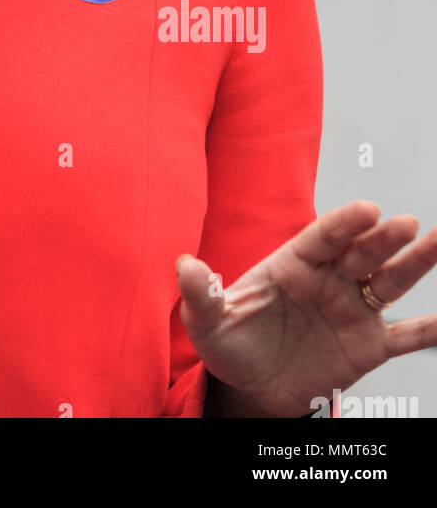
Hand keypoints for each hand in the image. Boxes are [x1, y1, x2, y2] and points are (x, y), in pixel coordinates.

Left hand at [175, 200, 436, 416]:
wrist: (251, 387)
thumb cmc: (228, 343)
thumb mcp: (207, 322)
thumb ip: (201, 293)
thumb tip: (183, 265)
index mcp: (291, 265)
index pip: (320, 238)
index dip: (343, 223)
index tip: (367, 208)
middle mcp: (328, 281)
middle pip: (359, 254)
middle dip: (382, 239)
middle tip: (406, 224)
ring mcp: (351, 311)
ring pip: (389, 283)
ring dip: (414, 264)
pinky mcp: (367, 347)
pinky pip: (404, 337)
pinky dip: (428, 331)